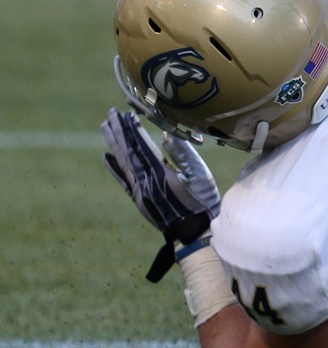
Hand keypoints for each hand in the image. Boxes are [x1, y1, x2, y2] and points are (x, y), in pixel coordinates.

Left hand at [101, 109, 220, 281]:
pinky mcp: (138, 199)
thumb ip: (182, 154)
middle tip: (109, 115)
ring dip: (114, 144)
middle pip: (127, 151)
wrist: (193, 233)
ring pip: (122, 162)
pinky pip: (122, 179)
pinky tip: (107, 157)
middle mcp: (144, 181)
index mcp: (159, 173)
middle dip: (118, 131)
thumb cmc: (202, 202)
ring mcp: (138, 191)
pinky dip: (113, 167)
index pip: (141, 146)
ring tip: (105, 127)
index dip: (133, 129)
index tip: (125, 113)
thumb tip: (165, 135)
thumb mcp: (199, 175)